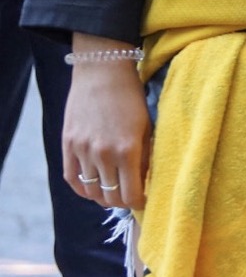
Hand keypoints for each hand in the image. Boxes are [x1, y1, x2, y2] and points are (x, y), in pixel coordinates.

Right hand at [62, 46, 151, 210]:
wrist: (102, 73)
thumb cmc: (131, 97)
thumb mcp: (147, 126)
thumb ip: (146, 156)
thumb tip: (145, 180)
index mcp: (128, 150)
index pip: (131, 194)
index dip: (139, 203)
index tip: (144, 201)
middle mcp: (103, 155)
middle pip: (110, 196)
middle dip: (122, 202)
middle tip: (129, 198)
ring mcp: (82, 151)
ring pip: (91, 191)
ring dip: (103, 196)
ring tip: (113, 193)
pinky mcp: (67, 145)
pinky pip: (71, 178)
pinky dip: (82, 189)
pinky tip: (92, 189)